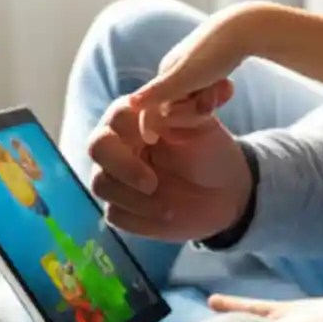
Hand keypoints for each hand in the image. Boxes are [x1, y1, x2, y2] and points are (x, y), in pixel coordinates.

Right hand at [87, 93, 252, 242]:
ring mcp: (116, 178)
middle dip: (122, 166)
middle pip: (97, 148)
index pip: (117, 116)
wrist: (225, 192)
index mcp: (135, 118)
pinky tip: (166, 216)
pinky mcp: (121, 207)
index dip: (130, 127)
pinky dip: (141, 218)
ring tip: (170, 208)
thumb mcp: (206, 126)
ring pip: (102, 185)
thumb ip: (189, 107)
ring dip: (135, 199)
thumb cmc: (210, 150)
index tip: (154, 138)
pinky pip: (115, 214)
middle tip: (151, 183)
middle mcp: (118, 145)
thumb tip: (168, 103)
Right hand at [131, 3, 269, 140]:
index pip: (161, 110)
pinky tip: (228, 85)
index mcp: (164, 72)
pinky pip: (209, 88)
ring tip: (224, 87)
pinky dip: (219, 91)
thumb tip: (129, 104)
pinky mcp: (210, 62)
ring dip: (211, 99)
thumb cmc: (213, 56)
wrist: (243, 29)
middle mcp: (174, 67)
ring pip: (196, 98)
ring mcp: (192, 64)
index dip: (182, 118)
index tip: (204, 113)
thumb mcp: (184, 79)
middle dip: (198, 108)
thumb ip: (157, 93)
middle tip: (216, 98)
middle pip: (180, 105)